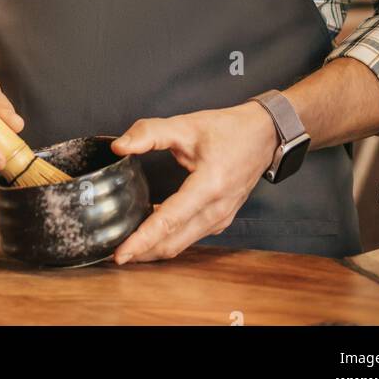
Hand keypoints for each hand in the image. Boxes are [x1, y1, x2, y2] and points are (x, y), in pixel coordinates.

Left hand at [109, 103, 277, 263]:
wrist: (263, 135)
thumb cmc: (228, 130)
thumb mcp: (186, 124)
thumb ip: (150, 133)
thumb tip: (119, 146)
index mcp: (209, 186)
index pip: (169, 220)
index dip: (141, 239)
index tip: (120, 253)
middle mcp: (217, 209)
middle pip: (173, 242)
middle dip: (143, 252)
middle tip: (115, 253)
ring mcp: (221, 218)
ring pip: (182, 244)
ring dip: (155, 249)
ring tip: (128, 247)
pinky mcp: (221, 220)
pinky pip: (190, 237)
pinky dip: (170, 240)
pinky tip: (153, 232)